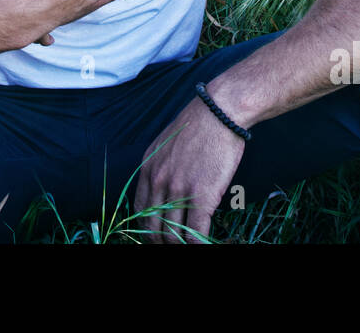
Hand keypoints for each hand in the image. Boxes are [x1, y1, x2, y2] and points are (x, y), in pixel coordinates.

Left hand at [133, 97, 245, 243]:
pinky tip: (205, 245)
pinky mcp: (202, 197)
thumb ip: (162, 169)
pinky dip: (198, 244)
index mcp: (148, 169)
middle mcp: (158, 182)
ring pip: (172, 236)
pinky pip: (195, 233)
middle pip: (152, 228)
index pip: (139, 212)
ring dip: (180, 246)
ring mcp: (179, 191)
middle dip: (161, 242)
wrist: (219, 113)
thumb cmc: (199, 126)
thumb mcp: (167, 145)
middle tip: (172, 245)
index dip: (148, 229)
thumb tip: (166, 192)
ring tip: (189, 245)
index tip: (158, 235)